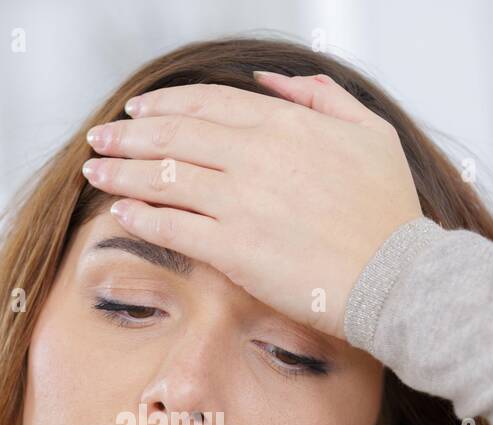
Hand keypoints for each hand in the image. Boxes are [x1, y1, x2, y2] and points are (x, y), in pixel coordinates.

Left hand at [81, 72, 422, 339]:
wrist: (398, 277)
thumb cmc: (390, 212)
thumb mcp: (370, 132)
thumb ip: (320, 96)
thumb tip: (271, 79)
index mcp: (286, 124)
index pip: (208, 103)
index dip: (165, 105)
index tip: (138, 110)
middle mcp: (257, 157)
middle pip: (174, 136)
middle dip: (128, 135)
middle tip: (100, 139)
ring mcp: (241, 203)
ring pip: (165, 177)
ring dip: (122, 172)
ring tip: (95, 172)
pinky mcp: (233, 250)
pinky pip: (172, 227)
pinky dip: (140, 217)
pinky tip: (119, 213)